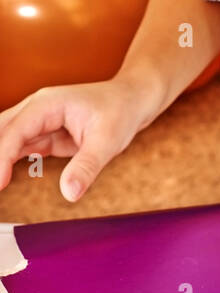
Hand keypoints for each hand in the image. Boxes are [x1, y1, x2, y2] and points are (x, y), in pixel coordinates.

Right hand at [0, 76, 157, 201]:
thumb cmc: (122, 111)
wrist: (133, 99)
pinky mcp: (42, 136)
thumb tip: (69, 194)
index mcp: (47, 104)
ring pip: (4, 140)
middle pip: (0, 132)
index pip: (14, 132)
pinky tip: (2, 180)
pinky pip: (15, 149)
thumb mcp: (109, 140)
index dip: (1, 158)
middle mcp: (36, 110)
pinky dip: (3, 164)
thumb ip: (87, 167)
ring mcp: (37, 122)